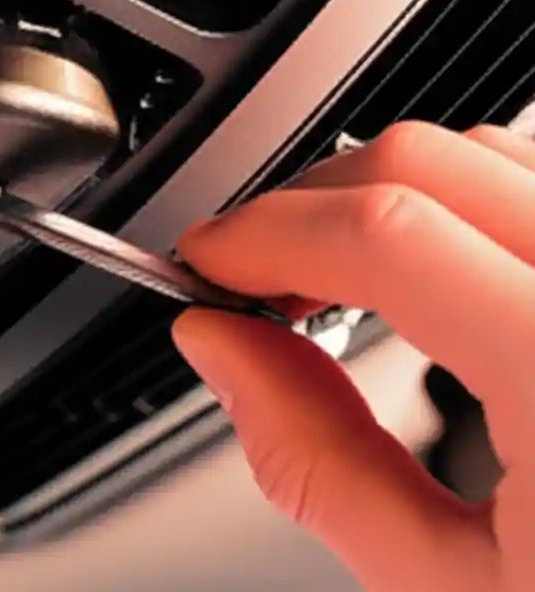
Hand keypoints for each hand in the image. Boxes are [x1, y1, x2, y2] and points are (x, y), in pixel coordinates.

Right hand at [172, 121, 534, 590]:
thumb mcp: (450, 591)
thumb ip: (316, 462)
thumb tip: (227, 354)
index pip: (385, 237)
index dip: (263, 233)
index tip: (206, 264)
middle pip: (432, 163)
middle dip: (309, 202)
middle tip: (249, 274)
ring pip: (495, 154)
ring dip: (385, 196)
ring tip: (327, 275)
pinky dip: (461, 206)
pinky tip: (426, 272)